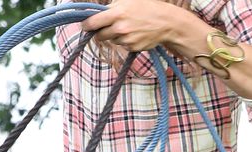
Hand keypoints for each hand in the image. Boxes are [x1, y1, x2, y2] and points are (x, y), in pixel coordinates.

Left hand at [80, 0, 200, 51]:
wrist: (166, 22)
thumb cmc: (146, 8)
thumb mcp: (128, 1)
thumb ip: (111, 7)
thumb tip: (94, 13)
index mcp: (117, 12)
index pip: (92, 22)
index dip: (86, 25)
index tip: (85, 25)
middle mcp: (120, 27)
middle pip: (99, 35)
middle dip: (100, 31)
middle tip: (108, 26)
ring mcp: (126, 39)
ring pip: (111, 40)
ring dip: (115, 35)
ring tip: (128, 27)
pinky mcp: (132, 47)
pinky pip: (122, 45)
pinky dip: (125, 41)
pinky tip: (135, 34)